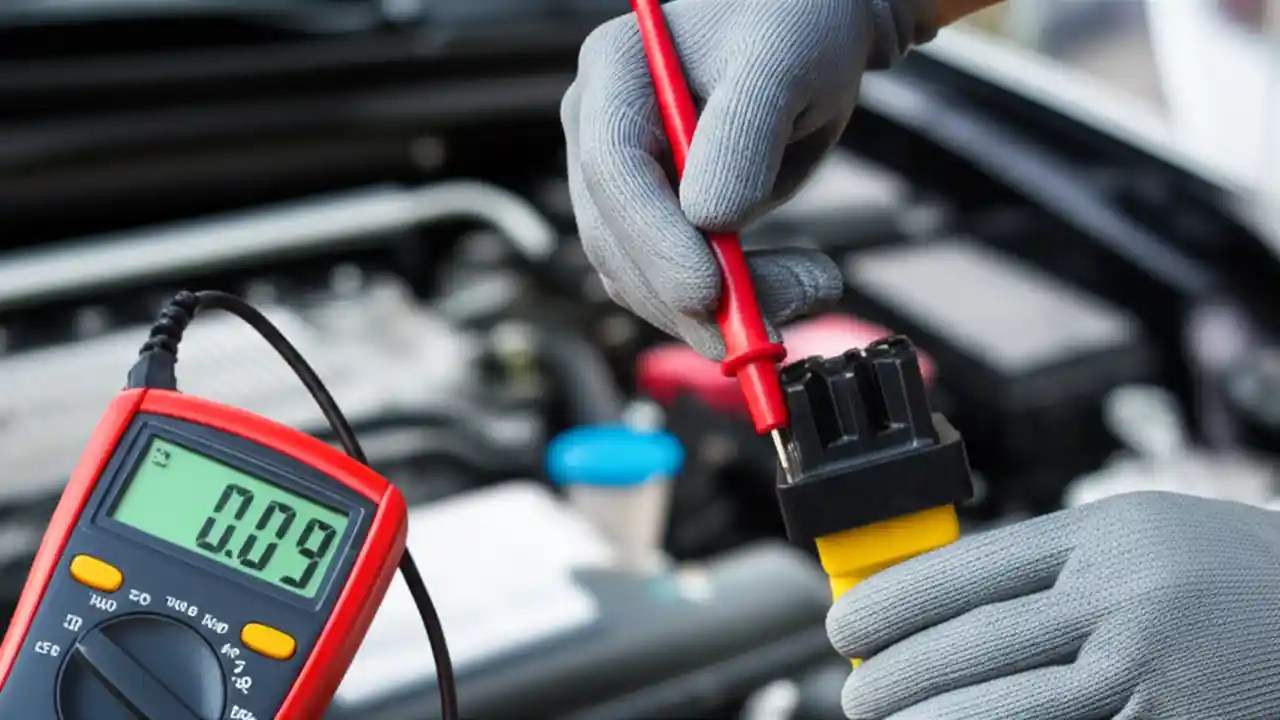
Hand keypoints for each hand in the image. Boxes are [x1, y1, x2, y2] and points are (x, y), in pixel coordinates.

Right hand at [560, 0, 936, 358]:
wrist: (804, 37)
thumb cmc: (792, 26)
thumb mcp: (781, 64)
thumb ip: (744, 134)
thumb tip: (711, 220)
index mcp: (615, 74)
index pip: (613, 170)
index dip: (655, 239)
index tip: (709, 292)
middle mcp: (598, 130)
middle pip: (616, 239)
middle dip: (692, 297)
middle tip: (777, 324)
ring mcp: (617, 182)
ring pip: (640, 279)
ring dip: (718, 313)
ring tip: (811, 288)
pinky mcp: (648, 221)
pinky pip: (669, 286)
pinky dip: (726, 307)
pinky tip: (788, 288)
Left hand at [827, 492, 1279, 718]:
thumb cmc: (1229, 572)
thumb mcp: (1140, 536)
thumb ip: (1054, 563)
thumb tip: (945, 600)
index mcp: (1105, 535)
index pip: (968, 568)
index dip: (892, 601)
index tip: (846, 623)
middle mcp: (1125, 597)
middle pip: (977, 641)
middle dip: (898, 674)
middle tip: (855, 694)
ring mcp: (1155, 670)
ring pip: (1013, 706)